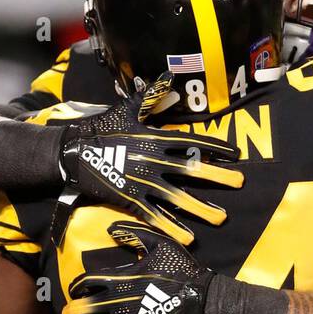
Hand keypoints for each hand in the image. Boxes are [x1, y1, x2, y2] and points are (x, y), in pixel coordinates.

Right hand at [59, 73, 243, 243]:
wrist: (72, 152)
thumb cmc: (100, 129)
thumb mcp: (126, 110)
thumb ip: (150, 97)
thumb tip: (168, 76)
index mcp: (155, 138)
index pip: (193, 142)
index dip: (216, 146)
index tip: (235, 153)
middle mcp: (153, 161)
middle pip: (192, 170)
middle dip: (218, 177)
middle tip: (240, 183)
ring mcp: (143, 182)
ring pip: (178, 197)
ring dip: (201, 208)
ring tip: (221, 217)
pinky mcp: (130, 200)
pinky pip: (155, 216)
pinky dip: (172, 228)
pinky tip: (189, 237)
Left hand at [62, 222, 214, 313]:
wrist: (203, 300)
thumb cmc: (182, 270)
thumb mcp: (160, 243)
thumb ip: (133, 234)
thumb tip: (110, 228)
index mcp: (121, 278)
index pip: (85, 283)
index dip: (75, 289)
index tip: (74, 293)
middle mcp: (119, 301)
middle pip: (83, 308)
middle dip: (70, 313)